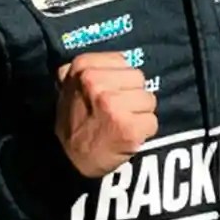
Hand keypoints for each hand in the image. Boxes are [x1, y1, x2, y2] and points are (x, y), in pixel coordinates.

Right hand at [55, 52, 157, 177]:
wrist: (67, 162)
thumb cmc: (74, 122)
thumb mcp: (69, 87)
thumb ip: (88, 69)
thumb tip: (119, 57)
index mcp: (82, 67)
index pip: (124, 61)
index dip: (120, 80)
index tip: (106, 95)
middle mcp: (96, 83)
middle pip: (139, 79)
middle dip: (132, 95)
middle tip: (114, 112)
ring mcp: (113, 105)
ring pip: (149, 100)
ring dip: (139, 114)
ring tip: (120, 124)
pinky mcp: (128, 128)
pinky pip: (152, 122)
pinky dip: (143, 133)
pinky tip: (125, 137)